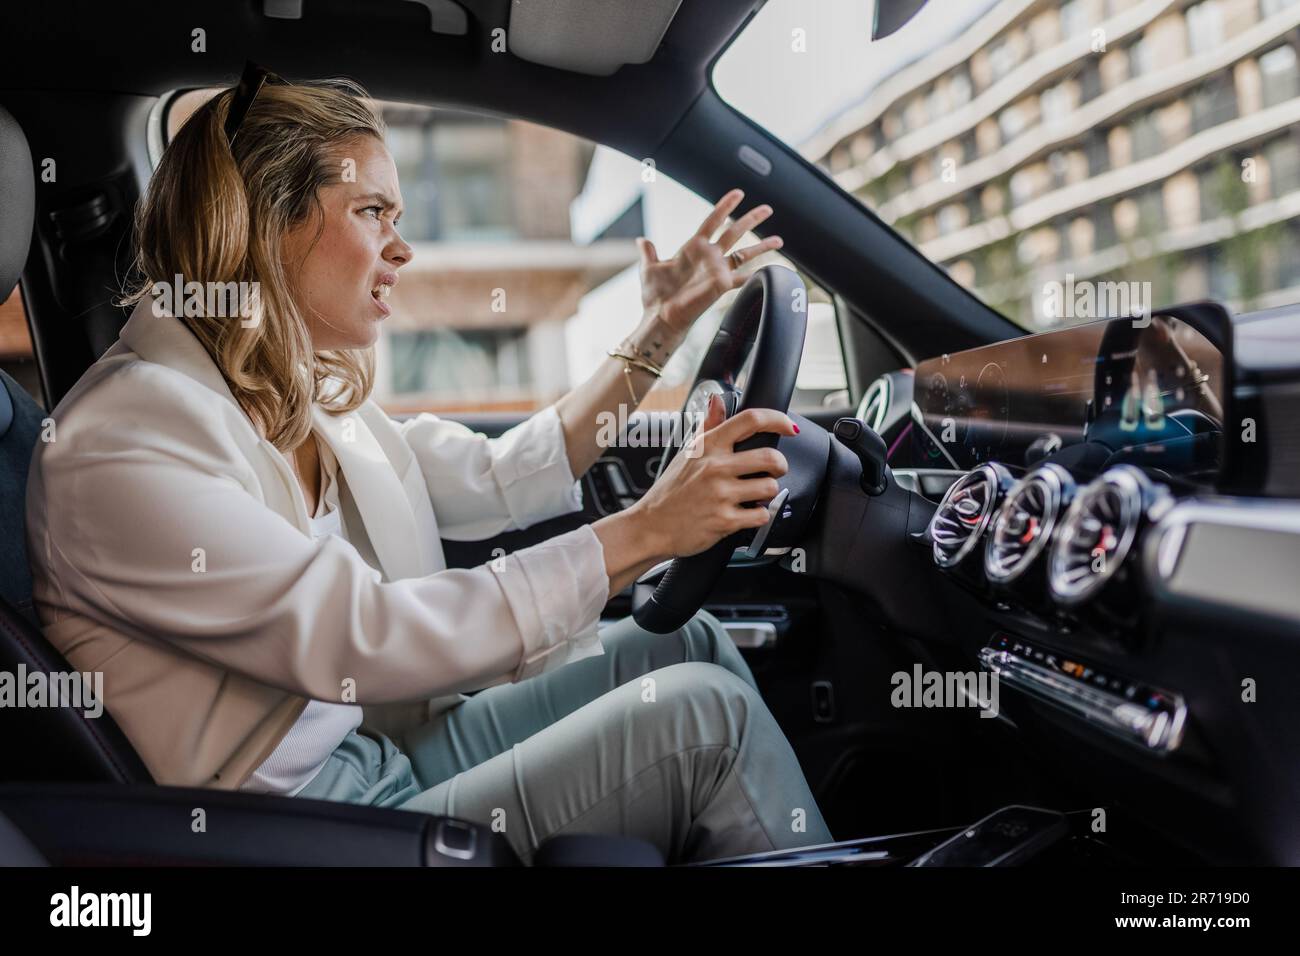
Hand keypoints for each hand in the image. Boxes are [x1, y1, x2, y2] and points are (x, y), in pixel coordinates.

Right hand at [631, 394, 795, 558]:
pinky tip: (745, 514)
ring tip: (754, 495)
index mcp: (708, 447)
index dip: (777, 420)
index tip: (789, 427)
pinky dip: (758, 516)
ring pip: (770, 487)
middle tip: (774, 471)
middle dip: (780, 466)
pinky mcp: (725, 521)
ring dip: (768, 493)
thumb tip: (718, 400)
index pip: (750, 420)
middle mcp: (715, 467)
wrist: (651, 527)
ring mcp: (720, 495)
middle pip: (771, 457)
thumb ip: (707, 426)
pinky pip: (761, 516)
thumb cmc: (670, 491)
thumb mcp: (686, 453)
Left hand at [636, 189, 783, 337]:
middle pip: (735, 232)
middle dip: (751, 219)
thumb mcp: (649, 268)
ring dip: (762, 245)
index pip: (713, 221)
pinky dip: (758, 273)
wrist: (660, 316)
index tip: (738, 193)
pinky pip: (744, 277)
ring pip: (745, 253)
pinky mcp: (722, 285)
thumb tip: (642, 240)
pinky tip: (773, 268)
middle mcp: (709, 257)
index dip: (725, 206)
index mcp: (693, 248)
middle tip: (767, 208)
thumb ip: (648, 252)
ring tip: (780, 239)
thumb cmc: (654, 296)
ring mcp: (717, 271)